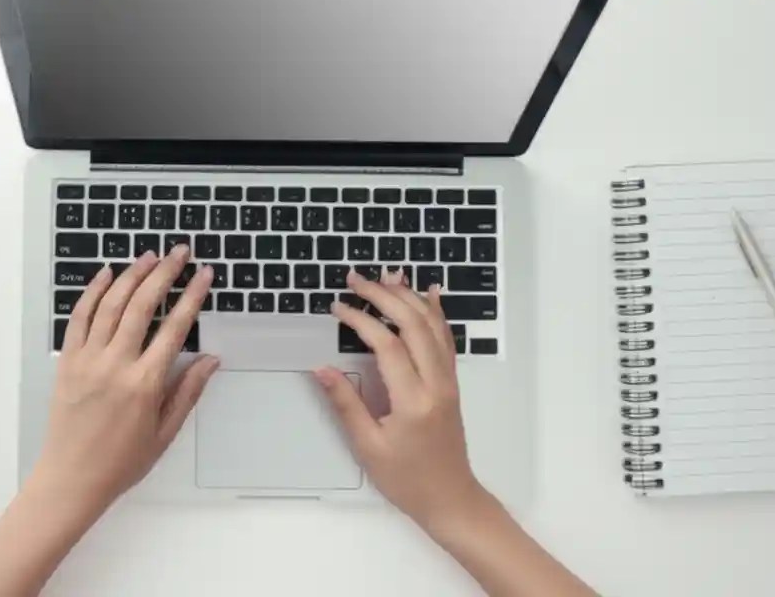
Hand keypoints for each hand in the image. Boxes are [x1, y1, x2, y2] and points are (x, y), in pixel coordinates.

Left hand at [28, 245, 219, 512]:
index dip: (192, 297)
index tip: (204, 275)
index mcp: (144, 384)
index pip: (174, 328)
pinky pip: (79, 318)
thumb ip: (187, 392)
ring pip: (111, 305)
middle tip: (179, 252)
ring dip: (132, 275)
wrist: (72, 478)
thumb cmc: (121, 461)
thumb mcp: (164, 432)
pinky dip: (93, 292)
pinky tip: (107, 273)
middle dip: (164, 273)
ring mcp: (87, 360)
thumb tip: (211, 359)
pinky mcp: (67, 361)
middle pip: (142, 306)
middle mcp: (115, 365)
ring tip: (149, 255)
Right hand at [316, 270, 486, 531]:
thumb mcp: (367, 446)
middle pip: (414, 325)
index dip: (362, 320)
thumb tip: (322, 369)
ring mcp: (448, 381)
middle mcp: (437, 384)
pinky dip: (436, 313)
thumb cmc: (406, 479)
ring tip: (388, 276)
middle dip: (384, 296)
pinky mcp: (451, 383)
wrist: (450, 498)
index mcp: (413, 401)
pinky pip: (446, 339)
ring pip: (433, 327)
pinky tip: (429, 293)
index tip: (339, 307)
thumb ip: (346, 404)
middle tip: (357, 280)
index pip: (388, 346)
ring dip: (410, 297)